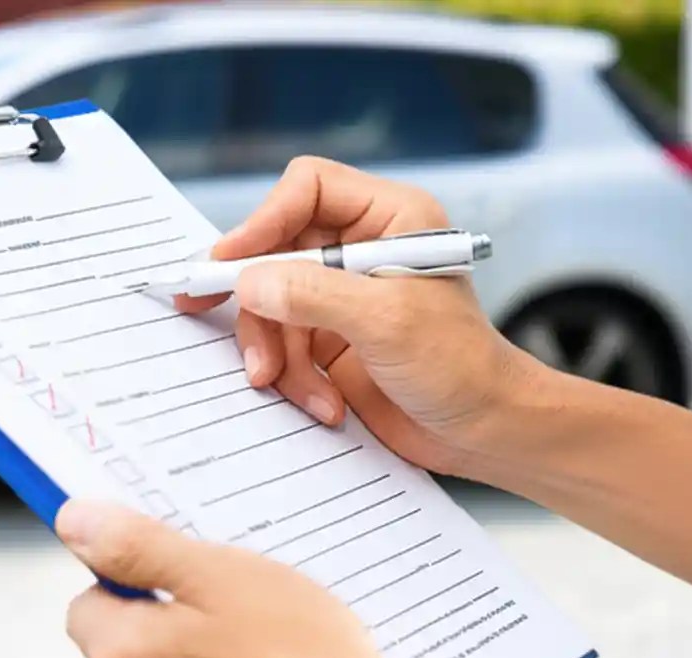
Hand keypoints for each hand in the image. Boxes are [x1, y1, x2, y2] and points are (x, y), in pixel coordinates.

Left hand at [56, 500, 494, 657]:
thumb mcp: (220, 576)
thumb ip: (138, 547)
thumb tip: (75, 520)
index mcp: (122, 653)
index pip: (88, 601)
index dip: (130, 580)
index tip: (173, 573)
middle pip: (119, 645)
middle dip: (162, 623)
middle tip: (226, 610)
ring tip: (252, 653)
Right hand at [180, 156, 541, 476]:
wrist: (484, 433)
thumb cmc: (462, 367)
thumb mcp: (387, 323)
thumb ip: (313, 295)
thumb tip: (248, 281)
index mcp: (389, 219)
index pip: (306, 190)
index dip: (263, 221)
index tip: (229, 262)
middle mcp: (359, 250)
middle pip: (274, 251)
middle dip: (258, 301)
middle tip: (207, 314)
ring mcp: (340, 297)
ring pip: (269, 305)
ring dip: (274, 352)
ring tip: (290, 386)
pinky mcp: (327, 341)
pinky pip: (279, 346)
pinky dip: (290, 377)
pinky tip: (323, 402)